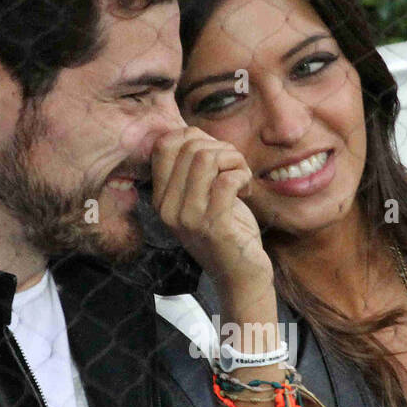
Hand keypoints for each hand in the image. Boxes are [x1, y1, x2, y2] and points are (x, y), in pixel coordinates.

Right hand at [151, 128, 288, 406]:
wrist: (242, 276)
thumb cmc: (227, 231)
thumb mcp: (200, 197)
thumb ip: (192, 168)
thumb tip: (190, 130)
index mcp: (161, 198)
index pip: (164, 144)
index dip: (194, 136)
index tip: (214, 154)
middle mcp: (169, 208)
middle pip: (189, 146)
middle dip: (220, 147)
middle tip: (234, 167)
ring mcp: (189, 218)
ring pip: (207, 158)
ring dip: (234, 160)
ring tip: (241, 177)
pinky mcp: (214, 226)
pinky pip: (227, 178)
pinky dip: (242, 175)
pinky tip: (246, 189)